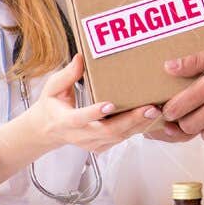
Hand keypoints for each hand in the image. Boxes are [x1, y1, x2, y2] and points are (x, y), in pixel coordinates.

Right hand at [21, 53, 161, 154]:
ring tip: (156, 111)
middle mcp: (80, 136)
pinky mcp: (100, 147)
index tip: (110, 105)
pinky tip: (149, 118)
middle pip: (107, 131)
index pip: (81, 118)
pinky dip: (135, 130)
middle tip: (150, 108)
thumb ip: (67, 75)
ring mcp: (91, 144)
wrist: (47, 131)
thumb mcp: (52, 87)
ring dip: (138, 125)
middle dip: (130, 120)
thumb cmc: (51, 106)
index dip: (95, 113)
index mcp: (65, 121)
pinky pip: (120, 140)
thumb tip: (80, 57)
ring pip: (117, 137)